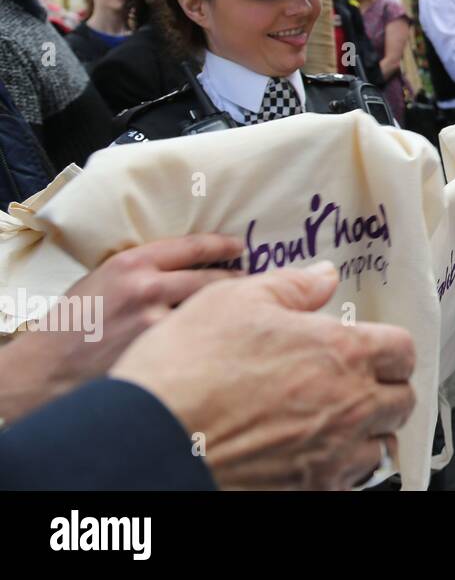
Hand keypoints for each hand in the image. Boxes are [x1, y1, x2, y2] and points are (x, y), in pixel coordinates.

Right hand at [0, 234, 239, 419]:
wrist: (47, 367)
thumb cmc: (73, 322)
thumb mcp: (102, 278)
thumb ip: (141, 269)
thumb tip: (185, 263)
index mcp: (132, 262)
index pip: (193, 246)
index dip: (223, 244)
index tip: (240, 245)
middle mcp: (147, 286)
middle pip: (211, 277)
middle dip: (235, 280)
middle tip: (250, 281)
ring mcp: (155, 319)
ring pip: (210, 308)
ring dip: (229, 310)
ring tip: (243, 311)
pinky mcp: (160, 350)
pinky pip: (197, 338)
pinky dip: (211, 337)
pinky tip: (221, 339)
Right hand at [110, 261, 415, 489]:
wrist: (151, 439)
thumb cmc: (188, 366)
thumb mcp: (236, 300)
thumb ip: (292, 286)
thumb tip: (324, 276)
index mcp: (342, 352)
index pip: (402, 350)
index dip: (390, 348)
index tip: (374, 349)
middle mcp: (349, 404)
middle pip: (401, 401)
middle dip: (385, 390)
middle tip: (359, 384)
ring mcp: (331, 453)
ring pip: (379, 446)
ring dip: (366, 432)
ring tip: (336, 421)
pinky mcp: (309, 489)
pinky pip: (348, 481)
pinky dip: (341, 469)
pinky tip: (312, 453)